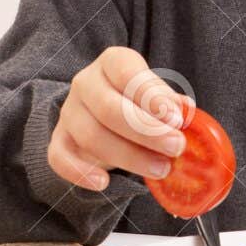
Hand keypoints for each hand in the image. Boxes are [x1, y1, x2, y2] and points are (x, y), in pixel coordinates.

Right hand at [48, 47, 186, 191]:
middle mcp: (85, 83)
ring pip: (91, 136)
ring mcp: (69, 112)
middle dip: (146, 131)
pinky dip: (80, 172)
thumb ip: (169, 102)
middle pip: (108, 108)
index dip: (151, 96)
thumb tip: (186, 108)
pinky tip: (104, 183)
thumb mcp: (156, 94)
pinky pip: (60, 158)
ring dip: (128, 156)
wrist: (105, 113)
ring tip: (160, 169)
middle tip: (176, 147)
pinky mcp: (59, 140)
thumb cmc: (138, 101)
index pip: (127, 74)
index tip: (177, 119)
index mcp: (112, 62)